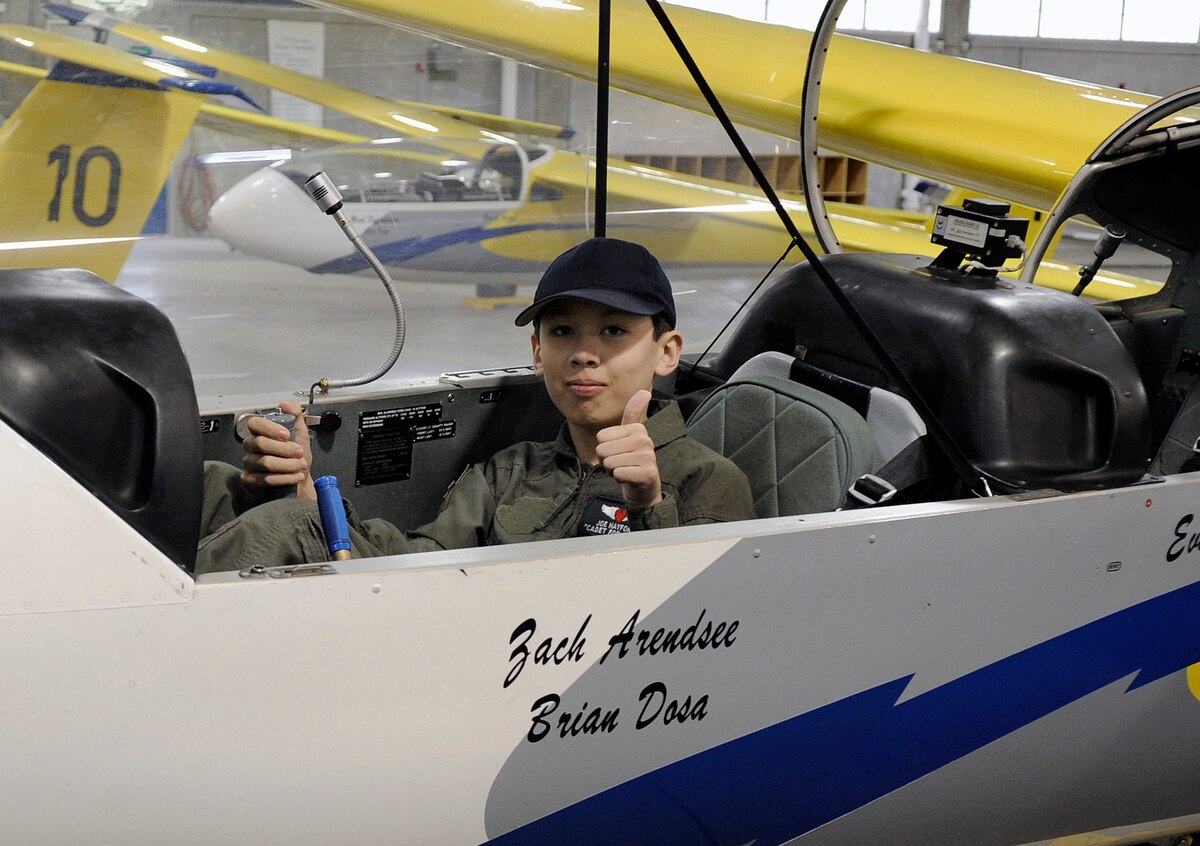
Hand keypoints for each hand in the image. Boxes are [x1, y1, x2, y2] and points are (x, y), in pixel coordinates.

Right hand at [240, 400, 316, 499]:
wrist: (301, 479)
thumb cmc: (298, 457)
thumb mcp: (301, 434)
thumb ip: (296, 416)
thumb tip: (286, 405)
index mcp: (261, 432)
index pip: (255, 423)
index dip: (270, 428)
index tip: (286, 435)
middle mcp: (251, 446)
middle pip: (260, 443)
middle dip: (285, 449)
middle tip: (299, 452)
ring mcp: (249, 463)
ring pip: (265, 462)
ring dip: (288, 465)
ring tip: (300, 466)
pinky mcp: (250, 480)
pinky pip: (264, 479)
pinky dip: (284, 478)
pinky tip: (295, 477)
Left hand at [595, 390, 661, 510]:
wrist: (644, 489)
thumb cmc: (632, 461)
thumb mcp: (629, 436)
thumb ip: (633, 413)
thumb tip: (644, 391)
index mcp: (638, 429)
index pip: (600, 437)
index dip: (605, 449)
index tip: (619, 454)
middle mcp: (645, 440)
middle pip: (602, 449)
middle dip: (607, 461)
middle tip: (622, 465)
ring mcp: (648, 457)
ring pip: (609, 462)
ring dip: (613, 471)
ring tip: (625, 471)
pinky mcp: (648, 473)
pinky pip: (618, 473)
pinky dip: (619, 480)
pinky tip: (629, 479)